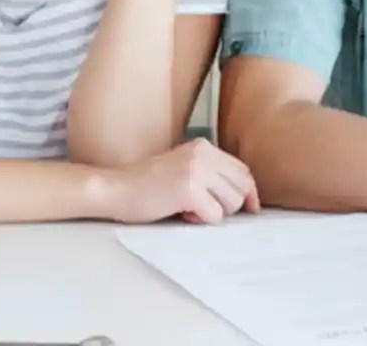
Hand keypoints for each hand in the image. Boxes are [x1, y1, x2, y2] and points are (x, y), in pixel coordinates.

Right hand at [106, 138, 260, 224]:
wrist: (116, 189)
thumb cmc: (148, 186)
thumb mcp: (184, 170)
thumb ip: (211, 176)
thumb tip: (247, 199)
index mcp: (203, 146)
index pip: (242, 170)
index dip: (249, 192)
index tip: (250, 208)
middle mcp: (203, 154)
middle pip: (242, 186)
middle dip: (230, 205)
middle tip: (205, 209)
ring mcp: (196, 170)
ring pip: (232, 203)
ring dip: (214, 213)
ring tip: (189, 208)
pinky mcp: (188, 189)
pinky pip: (214, 216)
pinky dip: (200, 220)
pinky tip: (181, 213)